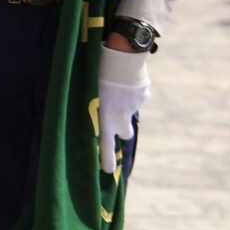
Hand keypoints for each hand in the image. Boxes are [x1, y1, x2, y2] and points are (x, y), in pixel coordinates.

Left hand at [97, 47, 148, 174]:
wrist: (121, 57)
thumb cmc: (96, 72)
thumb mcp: (86, 90)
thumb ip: (90, 105)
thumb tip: (89, 109)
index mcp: (106, 118)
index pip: (106, 146)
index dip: (107, 159)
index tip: (108, 172)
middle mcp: (123, 116)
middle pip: (126, 132)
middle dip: (122, 130)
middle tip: (116, 120)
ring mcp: (135, 106)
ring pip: (131, 109)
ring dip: (125, 103)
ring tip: (116, 86)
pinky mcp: (143, 94)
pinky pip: (137, 94)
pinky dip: (132, 89)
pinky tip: (125, 77)